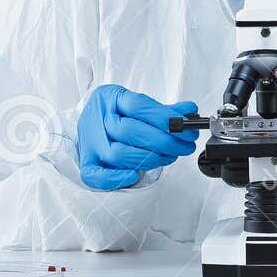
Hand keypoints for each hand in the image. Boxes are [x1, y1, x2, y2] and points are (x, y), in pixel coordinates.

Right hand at [75, 85, 198, 189]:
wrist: (89, 123)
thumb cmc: (116, 114)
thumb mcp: (137, 105)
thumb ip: (163, 111)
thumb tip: (189, 112)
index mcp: (109, 98)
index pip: (138, 106)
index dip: (165, 118)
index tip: (186, 127)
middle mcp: (96, 119)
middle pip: (129, 131)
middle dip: (164, 141)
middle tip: (184, 146)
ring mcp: (90, 143)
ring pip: (118, 154)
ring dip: (149, 158)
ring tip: (167, 157)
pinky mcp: (87, 164)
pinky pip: (96, 176)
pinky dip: (117, 178)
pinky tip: (135, 175)